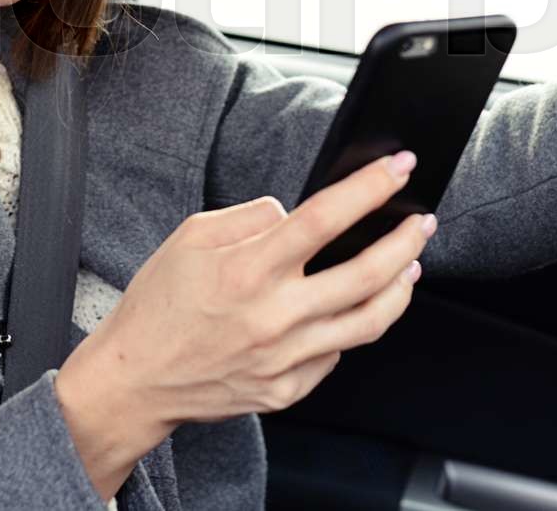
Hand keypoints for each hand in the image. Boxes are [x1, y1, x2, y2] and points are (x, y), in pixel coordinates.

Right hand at [54, 150, 434, 499]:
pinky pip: (336, 355)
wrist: (134, 380)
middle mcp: (273, 316)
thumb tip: (294, 212)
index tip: (398, 166)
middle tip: (422, 221)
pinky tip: (353, 309)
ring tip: (410, 263)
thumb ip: (250, 217)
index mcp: (248, 269)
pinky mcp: (287, 390)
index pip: (325, 218)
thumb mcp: (190, 237)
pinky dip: (350, 326)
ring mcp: (284, 358)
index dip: (370, 187)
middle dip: (406, 240)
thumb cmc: (158, 305)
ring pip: (368, 321)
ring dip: (400, 287)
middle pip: (366, 274)